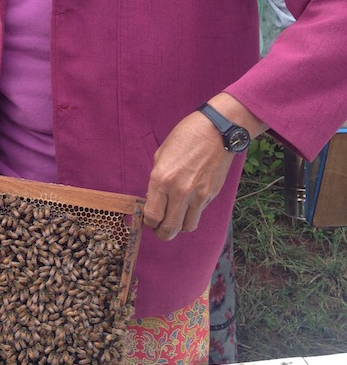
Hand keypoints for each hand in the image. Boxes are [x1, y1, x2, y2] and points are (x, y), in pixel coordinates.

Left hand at [143, 111, 235, 239]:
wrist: (217, 131)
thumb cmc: (186, 137)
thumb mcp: (161, 156)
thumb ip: (156, 181)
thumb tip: (153, 200)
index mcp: (161, 180)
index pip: (152, 216)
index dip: (149, 222)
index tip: (149, 220)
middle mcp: (179, 191)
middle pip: (169, 229)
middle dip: (162, 233)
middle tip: (160, 229)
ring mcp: (198, 195)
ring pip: (187, 227)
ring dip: (179, 227)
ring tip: (175, 219)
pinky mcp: (211, 195)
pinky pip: (199, 213)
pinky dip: (192, 214)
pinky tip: (189, 204)